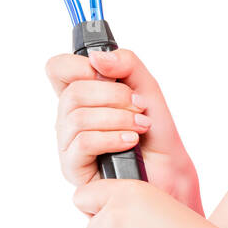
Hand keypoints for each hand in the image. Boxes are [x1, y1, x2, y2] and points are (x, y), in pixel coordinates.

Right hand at [44, 48, 200, 209]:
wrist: (170, 169)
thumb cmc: (156, 132)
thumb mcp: (147, 86)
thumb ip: (125, 63)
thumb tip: (96, 58)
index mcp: (82, 95)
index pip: (58, 69)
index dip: (77, 66)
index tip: (104, 73)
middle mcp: (70, 118)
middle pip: (72, 92)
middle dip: (114, 96)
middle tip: (138, 107)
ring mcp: (69, 144)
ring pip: (77, 118)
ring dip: (118, 119)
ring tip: (140, 127)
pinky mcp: (74, 168)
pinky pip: (82, 143)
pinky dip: (112, 138)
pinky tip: (130, 142)